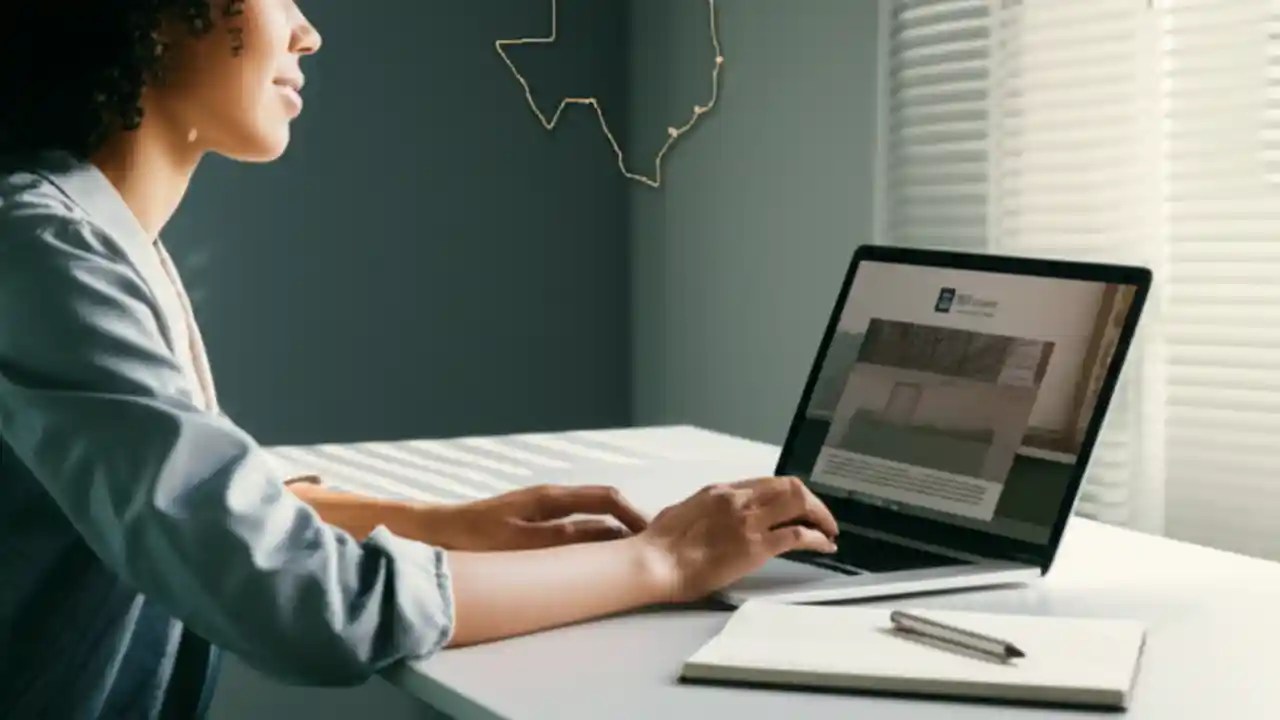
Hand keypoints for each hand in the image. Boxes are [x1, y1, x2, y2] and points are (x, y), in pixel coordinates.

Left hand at [425, 485, 649, 551]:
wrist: (436, 530)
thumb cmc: (474, 538)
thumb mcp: (522, 543)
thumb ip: (564, 539)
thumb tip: (606, 534)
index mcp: (552, 498)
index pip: (608, 498)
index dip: (634, 515)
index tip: (653, 536)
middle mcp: (551, 497)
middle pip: (603, 504)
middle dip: (630, 522)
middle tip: (649, 547)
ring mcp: (542, 507)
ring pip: (590, 515)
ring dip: (612, 531)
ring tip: (628, 555)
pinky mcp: (532, 520)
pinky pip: (575, 524)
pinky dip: (592, 537)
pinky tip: (592, 557)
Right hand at [638, 476, 838, 602]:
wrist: (656, 562)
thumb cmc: (660, 544)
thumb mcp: (685, 512)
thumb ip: (708, 510)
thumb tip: (716, 517)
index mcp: (721, 490)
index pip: (768, 482)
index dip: (790, 494)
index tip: (798, 507)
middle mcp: (739, 499)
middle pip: (790, 487)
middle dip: (812, 502)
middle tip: (821, 519)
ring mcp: (749, 521)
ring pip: (799, 504)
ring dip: (820, 517)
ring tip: (828, 531)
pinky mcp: (756, 547)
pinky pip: (798, 535)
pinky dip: (818, 538)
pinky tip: (825, 546)